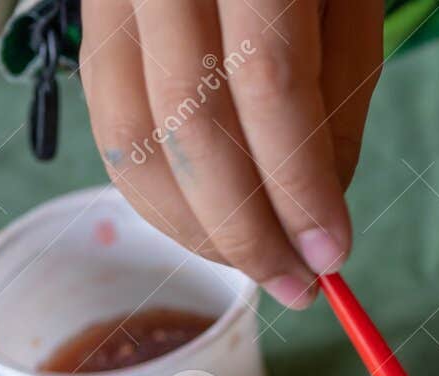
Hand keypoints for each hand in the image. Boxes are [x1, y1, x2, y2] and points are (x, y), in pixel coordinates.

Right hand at [79, 0, 385, 307]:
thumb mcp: (348, 6)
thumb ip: (336, 107)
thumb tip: (315, 220)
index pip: (265, 85)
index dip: (297, 186)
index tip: (332, 256)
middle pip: (187, 125)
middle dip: (245, 230)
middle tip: (296, 286)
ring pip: (130, 137)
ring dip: (193, 228)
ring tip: (257, 266)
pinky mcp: (90, 20)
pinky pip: (108, 124)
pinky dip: (157, 194)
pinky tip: (208, 225)